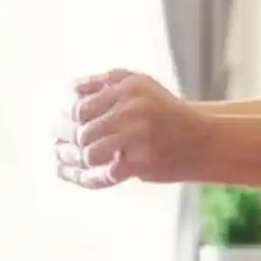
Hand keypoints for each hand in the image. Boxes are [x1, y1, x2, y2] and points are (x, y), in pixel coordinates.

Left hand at [54, 69, 213, 188]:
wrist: (203, 140)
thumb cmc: (168, 112)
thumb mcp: (142, 86)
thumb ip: (107, 82)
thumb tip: (71, 88)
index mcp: (128, 88)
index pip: (80, 106)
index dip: (66, 120)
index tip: (58, 129)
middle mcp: (133, 108)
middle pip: (82, 130)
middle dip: (66, 143)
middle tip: (57, 149)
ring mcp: (138, 135)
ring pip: (90, 153)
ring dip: (76, 161)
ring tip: (67, 163)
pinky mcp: (144, 161)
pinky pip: (105, 173)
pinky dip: (91, 178)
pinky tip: (81, 176)